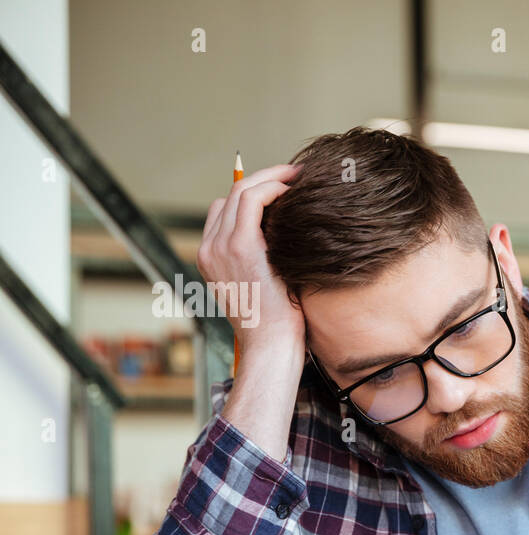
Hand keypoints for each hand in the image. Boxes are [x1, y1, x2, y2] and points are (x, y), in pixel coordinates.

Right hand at [196, 163, 305, 460]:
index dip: (254, 195)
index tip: (285, 192)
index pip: (224, 210)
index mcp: (212, 258)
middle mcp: (209, 249)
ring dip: (271, 178)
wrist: (271, 346)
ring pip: (241, 192)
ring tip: (298, 177)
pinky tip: (294, 190)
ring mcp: (220, 246)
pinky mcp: (240, 246)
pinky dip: (273, 188)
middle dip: (264, 179)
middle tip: (295, 175)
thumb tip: (290, 236)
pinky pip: (252, 200)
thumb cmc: (277, 325)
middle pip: (231, 195)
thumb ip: (266, 259)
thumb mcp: (267, 285)